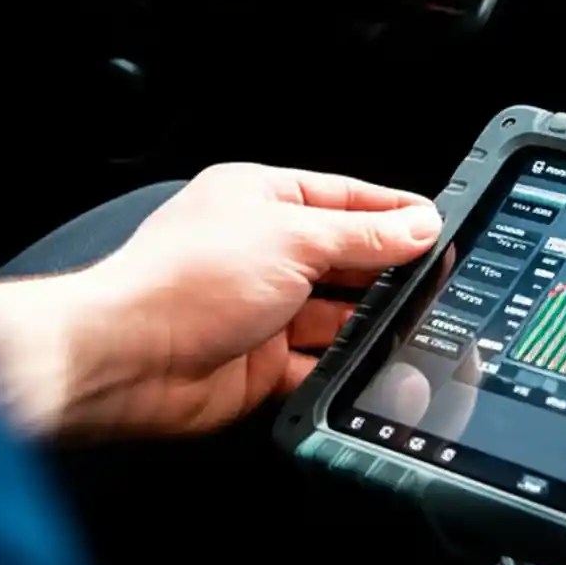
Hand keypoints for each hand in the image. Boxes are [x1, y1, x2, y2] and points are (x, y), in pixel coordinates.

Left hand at [0, 164, 441, 438]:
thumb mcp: (294, 239)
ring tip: (409, 322)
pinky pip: (317, 363)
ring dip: (367, 321)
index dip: (392, 210)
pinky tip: (370, 364)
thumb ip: (364, 235)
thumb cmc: (184, 282)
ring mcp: (261, 307)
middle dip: (387, 268)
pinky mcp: (261, 361)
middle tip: (437, 276)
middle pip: (344, 256)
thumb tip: (418, 224)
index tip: (437, 223)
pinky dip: (343, 366)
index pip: (344, 198)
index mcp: (261, 200)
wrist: (128, 360)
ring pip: (335, 314)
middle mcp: (260, 250)